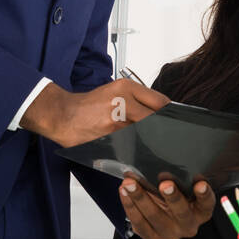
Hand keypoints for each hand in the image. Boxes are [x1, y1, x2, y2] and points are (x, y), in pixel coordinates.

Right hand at [21, 78, 168, 146]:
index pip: (160, 101)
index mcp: (126, 87)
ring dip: (152, 142)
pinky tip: (137, 152)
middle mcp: (123, 101)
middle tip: (171, 139)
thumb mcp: (115, 92)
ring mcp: (116, 120)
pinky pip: (131, 146)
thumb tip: (163, 112)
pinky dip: (137, 150)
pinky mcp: (109, 137)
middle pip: (156, 119)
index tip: (177, 122)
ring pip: (145, 135)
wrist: (62, 114)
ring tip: (156, 147)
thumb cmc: (89, 105)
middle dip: (165, 130)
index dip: (171, 115)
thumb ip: (138, 100)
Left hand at [119, 177, 214, 238]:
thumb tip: (168, 155)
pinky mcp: (152, 237)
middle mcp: (188, 225)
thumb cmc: (176, 196)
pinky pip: (139, 223)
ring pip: (155, 217)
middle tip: (165, 184)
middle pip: (181, 213)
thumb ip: (181, 177)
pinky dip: (129, 206)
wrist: (163, 216)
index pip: (206, 204)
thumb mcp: (184, 188)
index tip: (200, 183)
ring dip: (140, 198)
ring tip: (130, 183)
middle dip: (172, 197)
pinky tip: (123, 192)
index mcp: (201, 212)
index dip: (204, 194)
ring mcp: (170, 234)